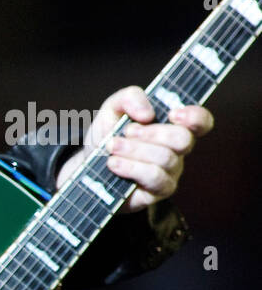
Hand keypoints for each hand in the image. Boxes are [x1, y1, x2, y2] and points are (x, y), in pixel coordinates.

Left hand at [57, 86, 211, 212]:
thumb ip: (129, 97)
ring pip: (166, 158)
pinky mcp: (159, 191)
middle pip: (184, 139)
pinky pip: (155, 178)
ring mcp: (170, 172)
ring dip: (135, 150)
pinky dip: (131, 167)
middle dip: (153, 133)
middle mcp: (177, 150)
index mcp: (173, 126)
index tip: (173, 113)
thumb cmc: (109, 135)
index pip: (201, 121)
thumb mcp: (113, 109)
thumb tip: (147, 113)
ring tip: (111, 147)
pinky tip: (113, 163)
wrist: (88, 167)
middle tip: (127, 131)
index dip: (194, 117)